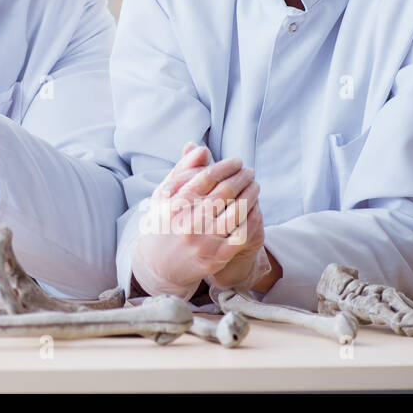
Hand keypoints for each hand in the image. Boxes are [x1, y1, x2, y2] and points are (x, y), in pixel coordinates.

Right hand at [132, 143, 259, 297]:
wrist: (158, 265)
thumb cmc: (163, 223)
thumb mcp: (164, 195)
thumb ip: (182, 170)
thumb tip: (200, 148)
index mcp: (174, 205)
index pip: (207, 176)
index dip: (226, 166)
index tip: (237, 161)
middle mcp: (188, 223)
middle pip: (225, 192)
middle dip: (242, 177)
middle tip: (250, 171)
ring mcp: (203, 242)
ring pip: (237, 212)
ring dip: (251, 195)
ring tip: (255, 186)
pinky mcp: (215, 258)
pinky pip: (241, 235)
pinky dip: (252, 218)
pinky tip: (255, 209)